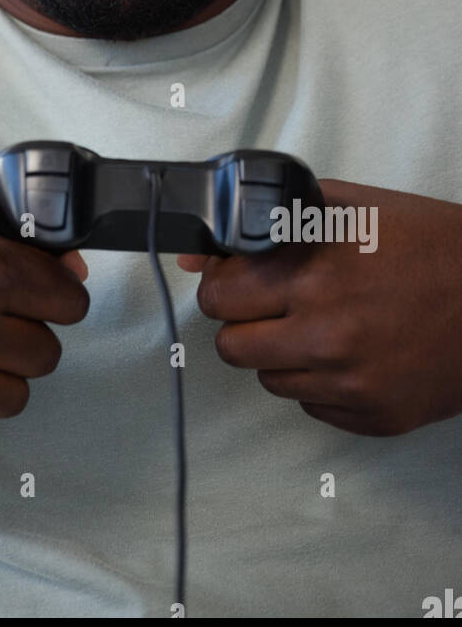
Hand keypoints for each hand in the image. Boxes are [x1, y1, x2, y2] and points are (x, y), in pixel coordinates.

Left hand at [176, 180, 461, 435]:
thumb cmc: (429, 246)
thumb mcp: (350, 208)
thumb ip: (265, 225)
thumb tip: (196, 258)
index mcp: (317, 269)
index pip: (221, 295)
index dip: (226, 284)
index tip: (240, 279)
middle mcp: (328, 329)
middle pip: (232, 345)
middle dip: (244, 322)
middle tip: (273, 306)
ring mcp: (351, 381)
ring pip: (267, 380)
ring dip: (281, 354)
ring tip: (321, 325)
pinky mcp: (372, 417)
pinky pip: (310, 406)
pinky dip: (320, 382)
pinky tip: (351, 352)